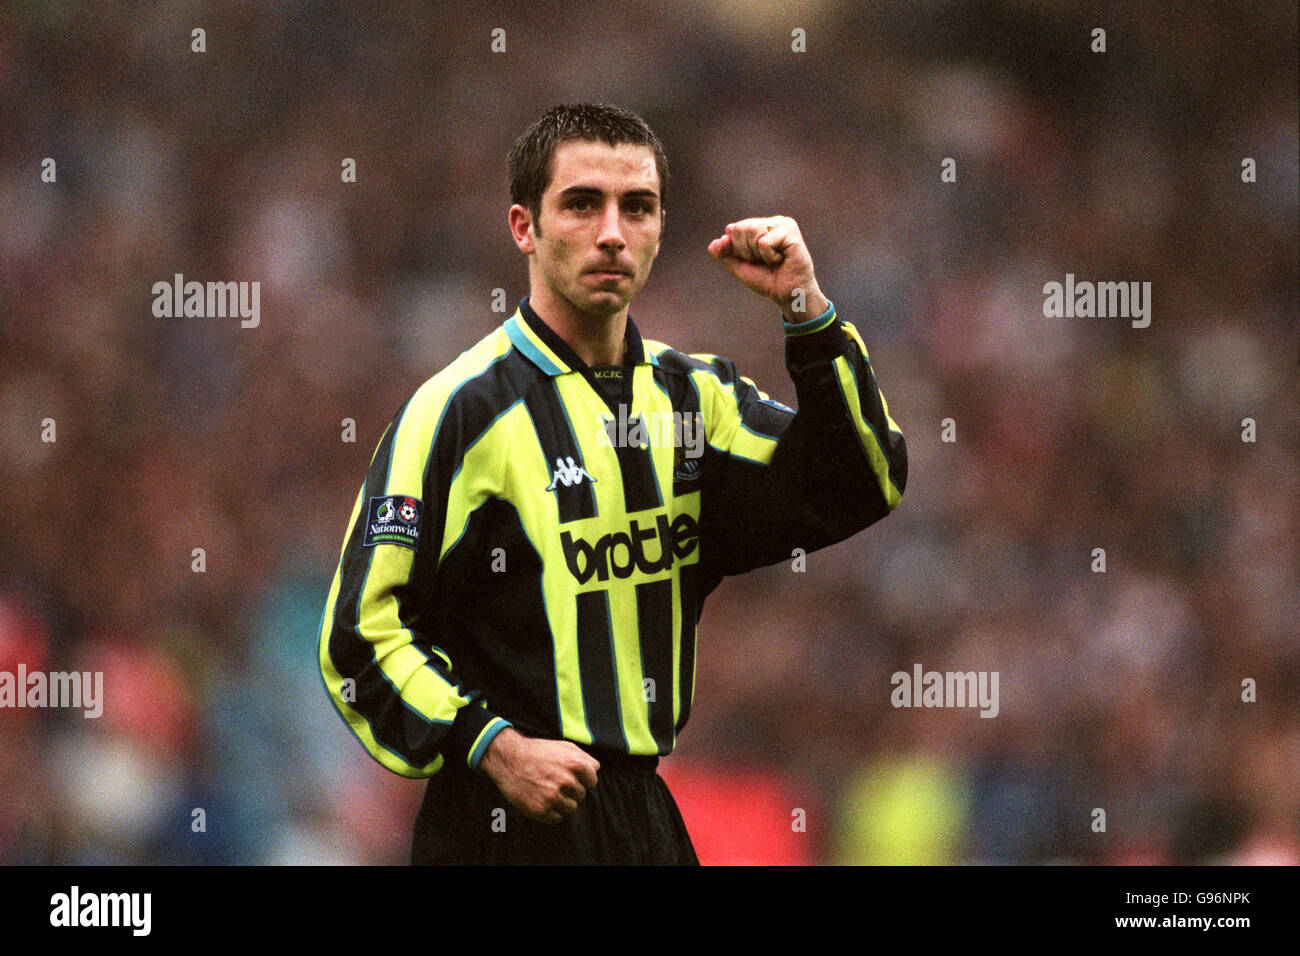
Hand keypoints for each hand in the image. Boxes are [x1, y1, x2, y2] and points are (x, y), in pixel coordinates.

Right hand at [479, 727, 599, 824]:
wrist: (509, 759)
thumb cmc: (539, 752)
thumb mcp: (565, 747)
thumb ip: (585, 758)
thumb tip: (596, 770)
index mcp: (576, 764)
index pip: (592, 782)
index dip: (581, 779)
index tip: (568, 776)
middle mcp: (566, 781)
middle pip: (581, 796)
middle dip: (570, 790)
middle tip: (554, 781)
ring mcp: (553, 797)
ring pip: (570, 808)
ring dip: (562, 802)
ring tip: (548, 790)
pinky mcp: (541, 810)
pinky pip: (557, 818)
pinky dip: (551, 812)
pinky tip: (541, 798)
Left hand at [707, 216, 828, 321]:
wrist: (787, 294)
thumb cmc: (766, 279)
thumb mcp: (738, 266)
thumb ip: (723, 253)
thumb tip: (719, 240)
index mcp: (758, 225)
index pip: (733, 229)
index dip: (738, 250)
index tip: (754, 260)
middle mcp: (771, 221)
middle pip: (741, 227)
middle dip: (747, 251)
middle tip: (764, 261)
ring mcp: (782, 224)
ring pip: (752, 230)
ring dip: (758, 253)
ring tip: (772, 259)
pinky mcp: (791, 231)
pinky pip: (764, 241)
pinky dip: (769, 256)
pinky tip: (781, 259)